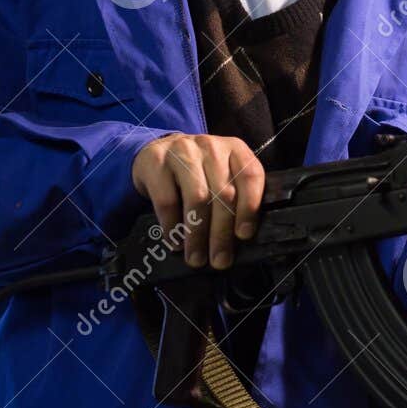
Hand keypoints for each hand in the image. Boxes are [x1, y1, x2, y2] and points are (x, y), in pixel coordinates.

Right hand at [131, 134, 264, 268]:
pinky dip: (172, 226)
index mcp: (236, 150)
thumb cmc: (198, 172)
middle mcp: (211, 147)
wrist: (157, 153)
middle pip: (223, 194)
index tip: (244, 235)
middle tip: (220, 260)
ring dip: (197, 234)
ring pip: (196, 198)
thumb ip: (236, 197)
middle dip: (221, 233)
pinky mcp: (156, 162)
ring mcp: (183, 152)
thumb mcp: (221, 175)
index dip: (249, 208)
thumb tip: (239, 241)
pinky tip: (175, 242)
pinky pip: (167, 201)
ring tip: (196, 257)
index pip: (250, 177)